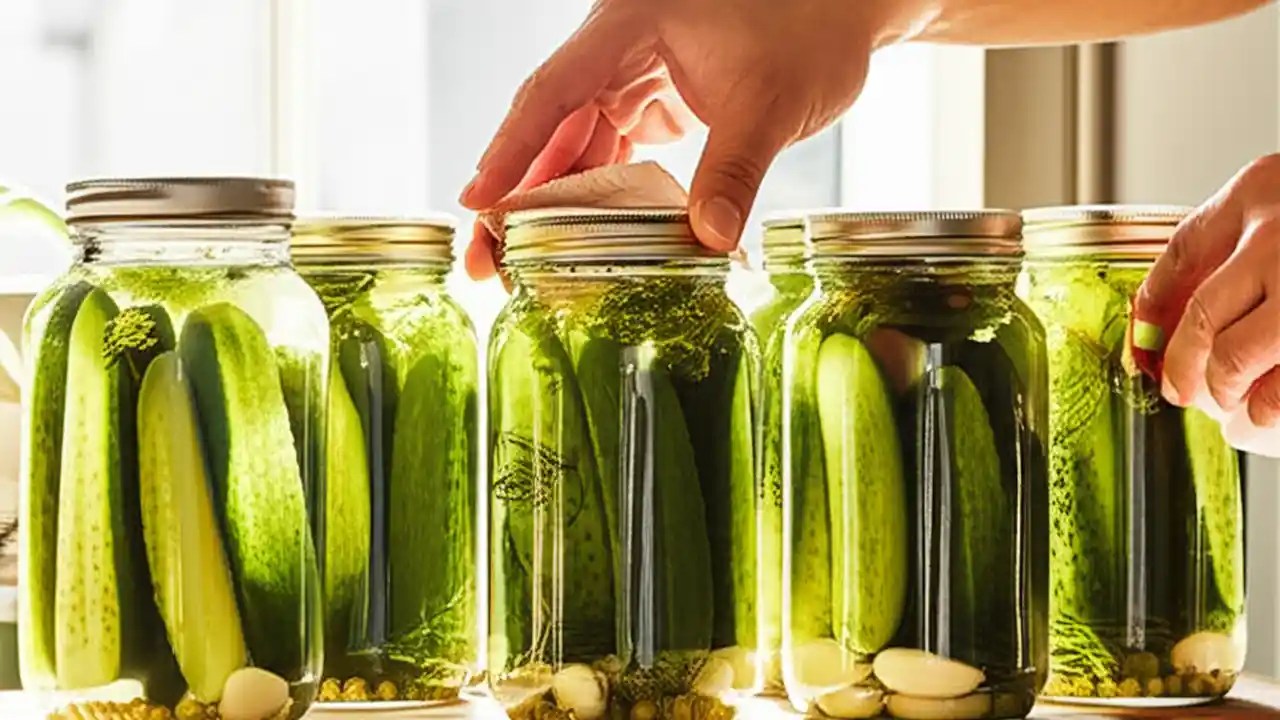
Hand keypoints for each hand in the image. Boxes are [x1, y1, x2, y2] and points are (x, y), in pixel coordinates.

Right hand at [457, 0, 922, 278]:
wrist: (848, 8)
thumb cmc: (814, 26)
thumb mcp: (772, 103)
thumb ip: (734, 171)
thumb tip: (708, 244)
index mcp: (630, 24)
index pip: (553, 92)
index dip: (511, 150)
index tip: (477, 202)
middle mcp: (618, 47)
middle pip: (550, 125)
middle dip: (516, 195)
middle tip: (484, 262)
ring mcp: (633, 73)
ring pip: (576, 144)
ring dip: (550, 204)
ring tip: (517, 265)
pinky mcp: (654, 99)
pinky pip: (612, 150)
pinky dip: (596, 194)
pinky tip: (575, 239)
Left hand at [1132, 154, 1279, 449]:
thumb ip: (1243, 239)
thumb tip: (1166, 318)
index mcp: (1264, 188)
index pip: (1182, 254)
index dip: (1153, 307)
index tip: (1146, 341)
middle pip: (1200, 318)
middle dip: (1185, 368)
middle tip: (1187, 392)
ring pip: (1235, 358)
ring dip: (1224, 395)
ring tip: (1234, 407)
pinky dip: (1268, 413)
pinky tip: (1267, 418)